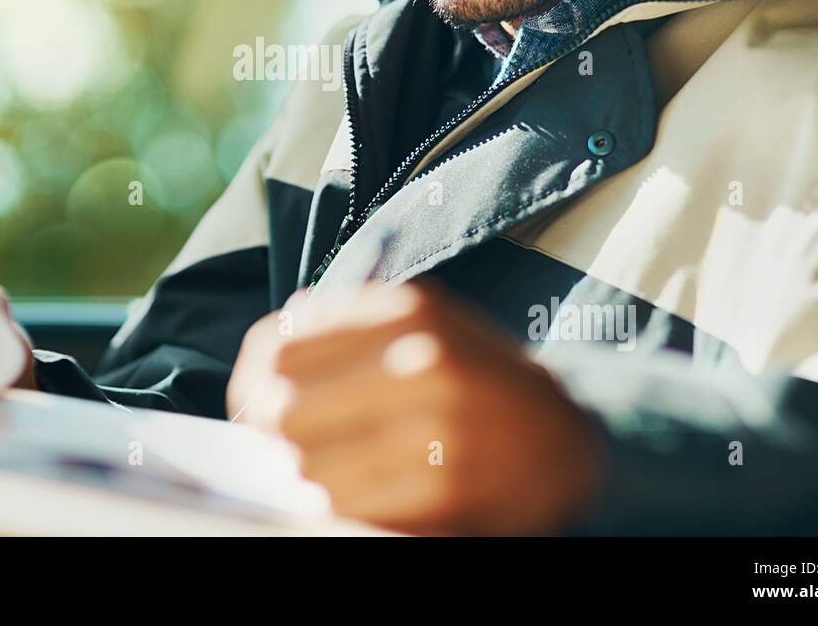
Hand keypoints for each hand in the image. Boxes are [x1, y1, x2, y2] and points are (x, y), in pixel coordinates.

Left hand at [231, 279, 603, 533]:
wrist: (565, 439)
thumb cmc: (475, 377)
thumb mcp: (424, 323)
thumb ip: (348, 326)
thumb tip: (267, 352)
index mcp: (406, 311)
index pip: (278, 347)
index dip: (251, 385)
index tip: (256, 406)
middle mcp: (420, 359)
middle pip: (283, 408)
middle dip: (274, 436)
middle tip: (289, 448)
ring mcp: (436, 426)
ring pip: (309, 464)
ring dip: (309, 475)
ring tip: (332, 471)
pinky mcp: (446, 487)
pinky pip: (351, 506)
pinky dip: (344, 505)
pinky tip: (366, 494)